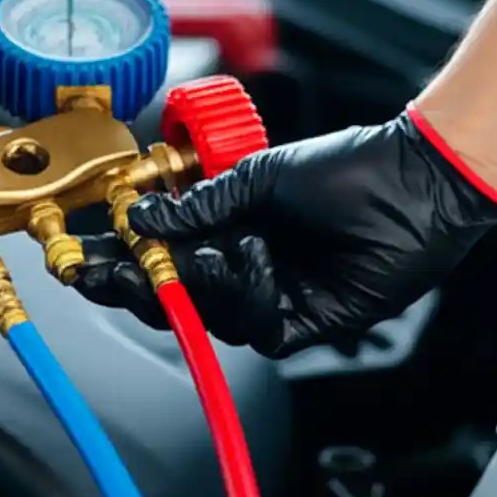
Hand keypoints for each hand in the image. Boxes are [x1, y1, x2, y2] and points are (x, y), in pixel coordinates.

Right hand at [72, 105, 496, 357]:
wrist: (411, 179)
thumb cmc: (347, 168)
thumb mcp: (258, 176)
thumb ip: (200, 203)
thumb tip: (141, 215)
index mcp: (229, 228)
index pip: (163, 256)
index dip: (122, 260)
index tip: (85, 255)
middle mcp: (246, 266)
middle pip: (175, 298)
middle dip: (139, 287)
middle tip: (113, 272)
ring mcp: (274, 295)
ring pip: (211, 318)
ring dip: (202, 285)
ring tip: (216, 248)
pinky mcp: (306, 321)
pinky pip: (259, 328)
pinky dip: (250, 292)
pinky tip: (258, 254)